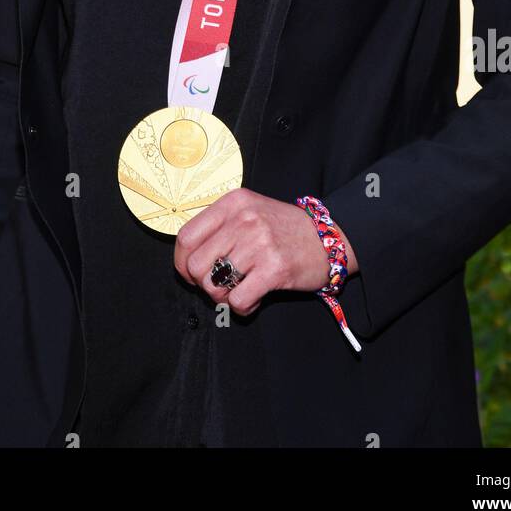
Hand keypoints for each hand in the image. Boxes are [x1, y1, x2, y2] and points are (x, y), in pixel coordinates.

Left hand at [173, 187, 358, 315]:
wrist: (328, 238)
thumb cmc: (283, 229)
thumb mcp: (250, 211)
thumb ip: (219, 227)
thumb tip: (187, 259)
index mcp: (233, 202)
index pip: (186, 236)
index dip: (182, 262)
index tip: (191, 273)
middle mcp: (244, 219)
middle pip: (195, 265)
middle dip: (204, 283)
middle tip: (222, 285)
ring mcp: (260, 243)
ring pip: (214, 286)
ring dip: (224, 297)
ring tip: (241, 290)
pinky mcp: (275, 269)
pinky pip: (238, 301)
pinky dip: (242, 307)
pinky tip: (254, 298)